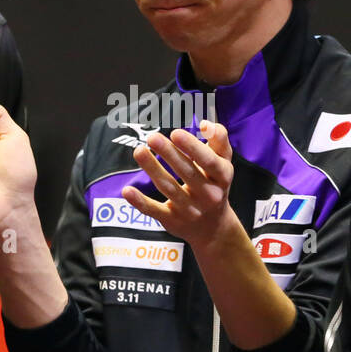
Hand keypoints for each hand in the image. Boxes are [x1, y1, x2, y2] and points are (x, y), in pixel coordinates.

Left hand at [122, 121, 236, 249]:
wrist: (213, 228)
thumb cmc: (214, 184)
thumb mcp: (224, 162)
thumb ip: (219, 139)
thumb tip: (206, 124)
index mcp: (222, 177)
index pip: (209, 161)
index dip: (193, 147)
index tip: (175, 133)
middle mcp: (208, 195)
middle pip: (188, 172)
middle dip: (170, 154)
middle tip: (152, 137)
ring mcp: (190, 210)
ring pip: (169, 188)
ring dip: (153, 169)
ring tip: (139, 150)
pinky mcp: (172, 221)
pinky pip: (155, 210)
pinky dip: (140, 202)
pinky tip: (127, 190)